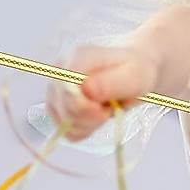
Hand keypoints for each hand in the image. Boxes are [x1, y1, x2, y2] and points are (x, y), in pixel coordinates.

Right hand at [44, 45, 160, 143]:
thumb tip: (86, 89)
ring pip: (64, 123)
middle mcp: (60, 73)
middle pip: (65, 109)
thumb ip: (111, 83)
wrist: (132, 75)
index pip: (65, 87)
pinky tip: (96, 118)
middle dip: (91, 117)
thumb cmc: (134, 72)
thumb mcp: (133, 76)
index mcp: (77, 58)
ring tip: (105, 109)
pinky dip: (84, 130)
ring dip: (89, 124)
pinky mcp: (57, 110)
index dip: (82, 106)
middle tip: (110, 107)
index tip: (102, 108)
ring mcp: (56, 92)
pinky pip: (66, 131)